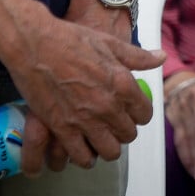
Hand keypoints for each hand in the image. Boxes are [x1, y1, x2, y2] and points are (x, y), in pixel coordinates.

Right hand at [6, 11, 161, 173]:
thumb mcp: (110, 43)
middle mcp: (108, 106)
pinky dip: (84, 156)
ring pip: (108, 151)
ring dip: (106, 147)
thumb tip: (160, 58)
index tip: (131, 113)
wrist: (34, 45)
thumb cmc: (72, 39)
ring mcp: (85, 120)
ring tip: (99, 140)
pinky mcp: (61, 129)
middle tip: (114, 126)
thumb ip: (137, 57)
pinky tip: (81, 148)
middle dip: (123, 132)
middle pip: (128, 135)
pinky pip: (81, 156)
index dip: (139, 115)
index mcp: (123, 84)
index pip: (144, 114)